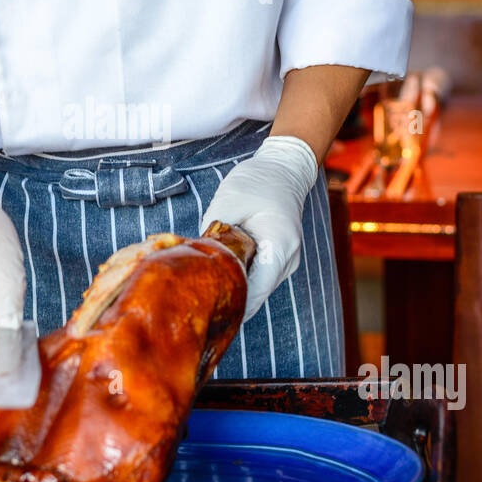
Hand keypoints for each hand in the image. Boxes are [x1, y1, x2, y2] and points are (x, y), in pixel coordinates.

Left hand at [200, 136, 317, 319]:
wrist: (285, 168)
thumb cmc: (258, 181)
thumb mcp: (228, 201)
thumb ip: (213, 232)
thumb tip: (195, 257)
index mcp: (279, 246)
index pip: (256, 291)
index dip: (230, 305)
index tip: (203, 312)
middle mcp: (288, 259)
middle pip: (255, 294)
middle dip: (227, 298)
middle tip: (193, 302)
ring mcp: (286, 261)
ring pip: (256, 288)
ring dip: (233, 288)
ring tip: (202, 287)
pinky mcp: (279, 259)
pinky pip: (258, 277)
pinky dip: (239, 277)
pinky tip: (218, 272)